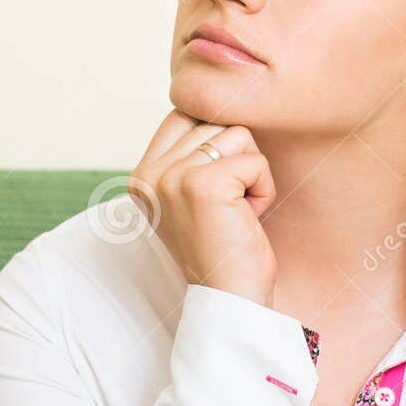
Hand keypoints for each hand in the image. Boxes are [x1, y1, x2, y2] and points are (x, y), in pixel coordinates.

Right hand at [129, 109, 280, 307]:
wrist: (231, 301)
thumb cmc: (226, 250)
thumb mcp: (196, 198)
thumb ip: (192, 155)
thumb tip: (218, 105)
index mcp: (142, 175)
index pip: (185, 115)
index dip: (218, 144)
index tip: (221, 192)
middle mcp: (150, 174)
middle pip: (215, 122)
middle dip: (238, 163)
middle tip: (230, 210)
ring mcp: (172, 178)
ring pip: (238, 136)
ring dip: (252, 176)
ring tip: (237, 214)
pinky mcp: (203, 185)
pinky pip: (255, 161)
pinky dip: (264, 190)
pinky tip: (247, 220)